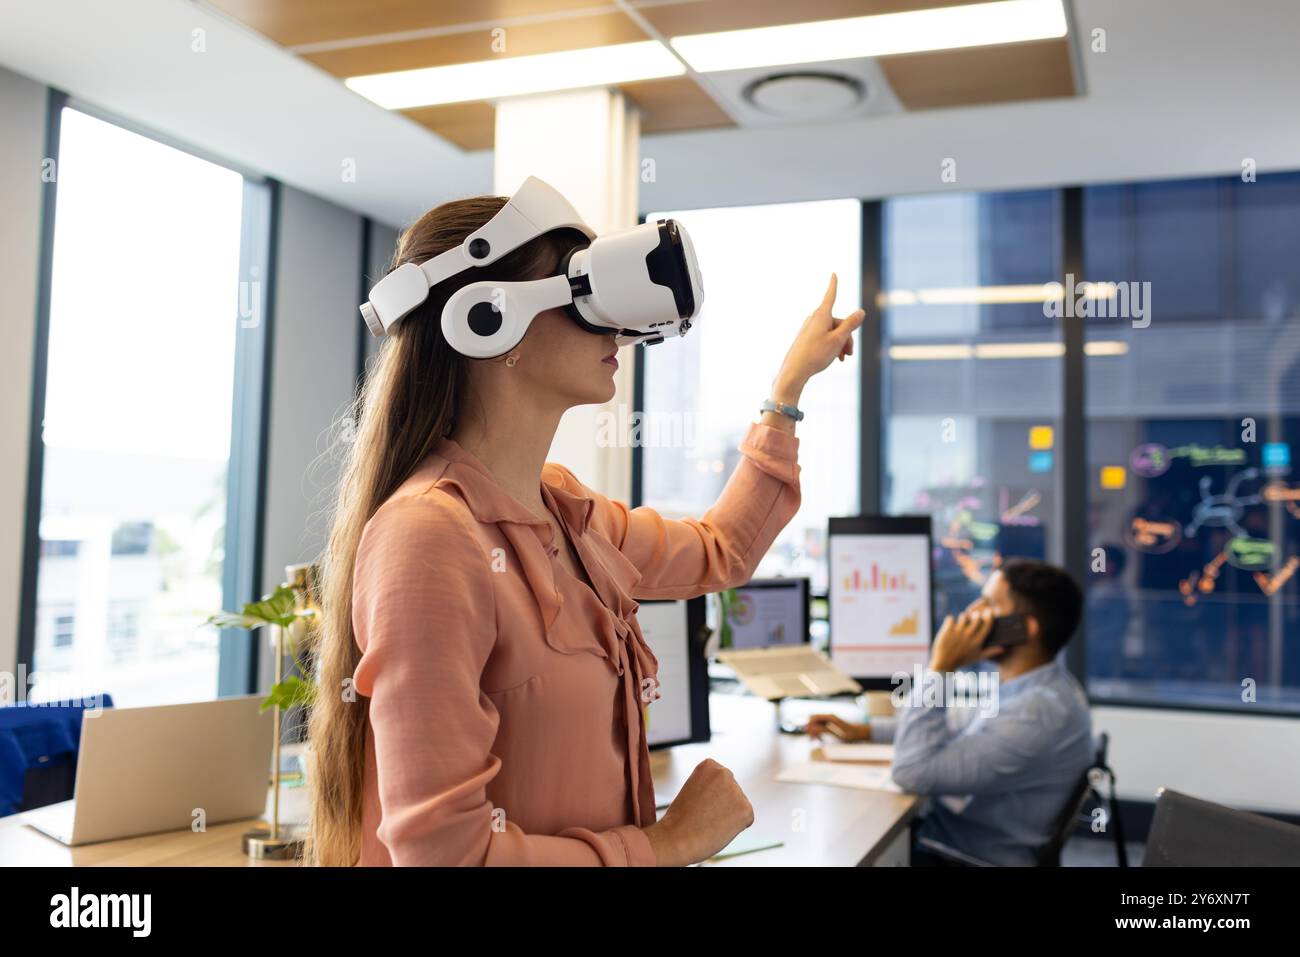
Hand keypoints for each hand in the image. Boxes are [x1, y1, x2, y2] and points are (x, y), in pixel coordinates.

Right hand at [642, 759, 753, 865]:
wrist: (676, 838)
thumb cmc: (681, 819)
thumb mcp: (694, 789)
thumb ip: (713, 786)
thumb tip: (733, 799)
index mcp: (710, 765)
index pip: (721, 781)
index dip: (710, 797)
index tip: (697, 804)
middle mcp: (725, 772)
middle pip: (732, 791)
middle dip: (722, 804)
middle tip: (703, 815)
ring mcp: (736, 790)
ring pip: (739, 806)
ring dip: (729, 816)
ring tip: (710, 823)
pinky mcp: (746, 809)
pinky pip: (746, 820)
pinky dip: (737, 828)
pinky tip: (719, 829)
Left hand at [770, 273, 866, 406]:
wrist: (794, 371)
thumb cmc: (816, 354)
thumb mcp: (838, 339)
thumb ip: (850, 324)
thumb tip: (861, 311)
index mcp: (821, 316)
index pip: (830, 296)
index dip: (834, 285)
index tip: (833, 273)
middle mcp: (814, 319)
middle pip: (838, 322)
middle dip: (847, 336)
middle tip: (850, 354)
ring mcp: (809, 329)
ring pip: (832, 332)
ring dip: (841, 343)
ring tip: (843, 358)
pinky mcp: (806, 338)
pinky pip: (824, 338)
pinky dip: (832, 346)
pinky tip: (837, 359)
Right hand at [804, 714, 869, 741]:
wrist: (859, 733)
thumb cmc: (851, 735)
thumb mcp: (838, 735)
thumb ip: (824, 731)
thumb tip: (812, 728)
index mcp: (830, 717)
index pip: (813, 717)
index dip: (809, 726)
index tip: (811, 737)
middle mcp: (829, 716)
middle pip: (813, 719)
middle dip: (811, 729)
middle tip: (812, 740)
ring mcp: (829, 719)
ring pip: (815, 723)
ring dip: (814, 731)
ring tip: (816, 741)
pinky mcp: (830, 723)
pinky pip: (820, 726)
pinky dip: (818, 732)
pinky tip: (820, 739)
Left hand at [928, 609, 998, 672]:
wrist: (944, 663)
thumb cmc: (962, 660)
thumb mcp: (978, 657)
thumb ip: (991, 652)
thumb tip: (1003, 649)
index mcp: (977, 641)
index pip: (987, 625)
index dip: (989, 616)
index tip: (989, 611)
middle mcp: (969, 635)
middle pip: (976, 617)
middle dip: (975, 615)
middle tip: (974, 616)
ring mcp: (958, 632)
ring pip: (963, 616)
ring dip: (963, 617)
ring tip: (961, 622)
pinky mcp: (947, 629)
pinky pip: (950, 618)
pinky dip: (950, 620)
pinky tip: (950, 625)